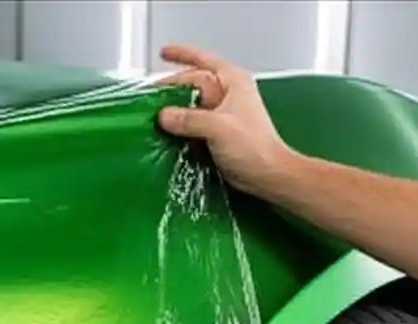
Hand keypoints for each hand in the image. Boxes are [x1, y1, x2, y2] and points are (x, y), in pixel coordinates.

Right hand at [156, 44, 296, 196]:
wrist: (268, 175)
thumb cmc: (253, 147)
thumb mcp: (217, 127)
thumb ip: (188, 119)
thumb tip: (163, 116)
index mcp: (232, 82)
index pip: (204, 60)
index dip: (182, 54)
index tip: (163, 53)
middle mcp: (227, 95)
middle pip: (193, 83)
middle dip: (172, 87)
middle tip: (149, 96)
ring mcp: (222, 114)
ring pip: (191, 104)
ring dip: (174, 109)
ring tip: (152, 113)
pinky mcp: (218, 134)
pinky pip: (193, 124)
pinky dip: (180, 126)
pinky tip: (165, 132)